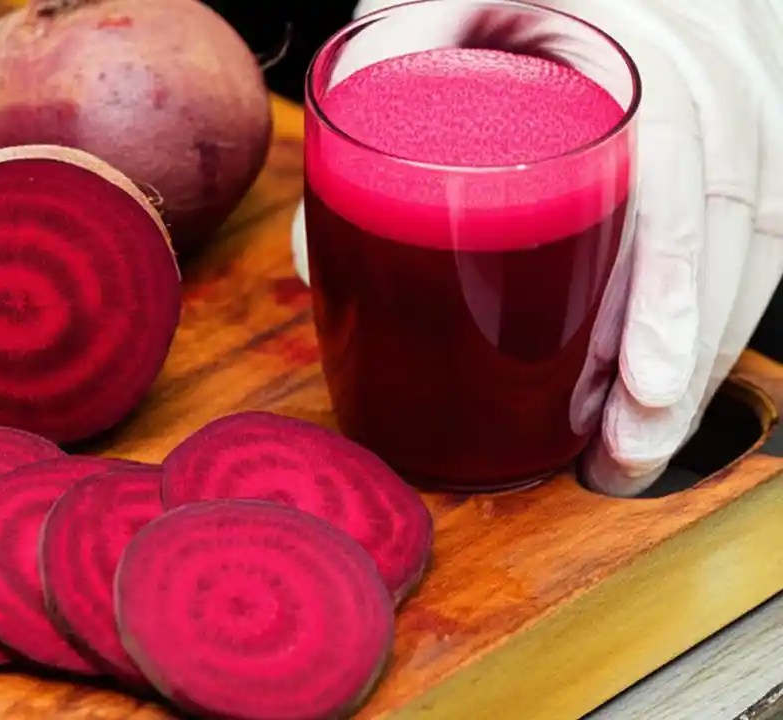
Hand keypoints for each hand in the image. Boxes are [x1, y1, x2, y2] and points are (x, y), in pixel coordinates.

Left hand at [291, 0, 782, 494]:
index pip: (678, 169)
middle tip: (620, 455)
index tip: (636, 383)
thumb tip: (309, 251)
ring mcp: (736, 106)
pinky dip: (716, 318)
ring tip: (634, 452)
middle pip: (727, 232)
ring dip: (701, 362)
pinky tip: (668, 388)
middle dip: (682, 365)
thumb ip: (380, 90)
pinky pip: (758, 236)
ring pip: (754, 246)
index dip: (669, 289)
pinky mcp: (738, 141)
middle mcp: (704, 77)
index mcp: (632, 44)